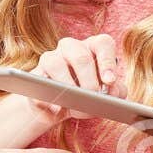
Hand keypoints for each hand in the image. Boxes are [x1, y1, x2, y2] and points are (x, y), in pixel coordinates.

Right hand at [0, 34, 119, 145]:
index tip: (109, 81)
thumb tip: (112, 92)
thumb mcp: (107, 94)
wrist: (61, 107)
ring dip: (67, 86)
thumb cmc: (89, 95)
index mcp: (93, 47)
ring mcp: (50, 58)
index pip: (103, 44)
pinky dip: (48, 97)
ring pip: (56, 64)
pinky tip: (57, 108)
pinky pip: (39, 82)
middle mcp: (71, 47)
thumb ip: (117, 92)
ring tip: (76, 102)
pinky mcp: (35, 74)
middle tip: (93, 98)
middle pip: (81, 57)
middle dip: (89, 80)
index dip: (108, 62)